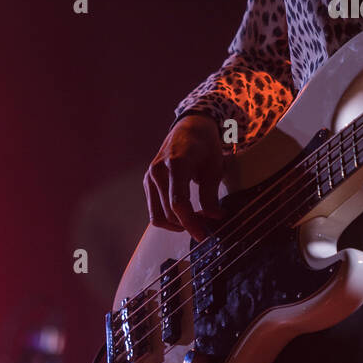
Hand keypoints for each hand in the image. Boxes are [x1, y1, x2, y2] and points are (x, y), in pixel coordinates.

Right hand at [144, 114, 225, 241]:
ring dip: (177, 224)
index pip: (178, 202)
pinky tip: (186, 213)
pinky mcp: (148, 182)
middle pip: (168, 212)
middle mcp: (158, 170)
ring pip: (158, 215)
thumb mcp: (214, 167)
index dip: (190, 222)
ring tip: (197, 220)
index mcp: (176, 163)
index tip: (203, 234)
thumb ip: (211, 193)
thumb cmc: (205, 145)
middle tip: (207, 225)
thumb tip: (213, 217)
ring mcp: (150, 176)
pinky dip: (169, 217)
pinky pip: (155, 209)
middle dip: (188, 224)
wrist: (190, 127)